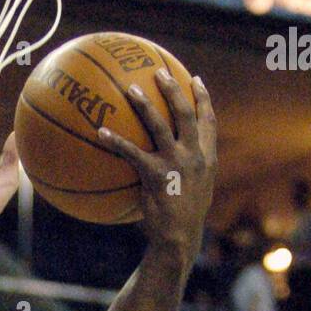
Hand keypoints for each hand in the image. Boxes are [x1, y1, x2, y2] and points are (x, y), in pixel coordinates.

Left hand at [97, 71, 216, 264]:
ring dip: (145, 104)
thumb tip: (170, 158)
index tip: (195, 80)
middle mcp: (195, 157)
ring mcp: (177, 165)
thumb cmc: (182, 219)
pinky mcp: (157, 176)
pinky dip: (116, 141)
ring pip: (161, 125)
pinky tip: (101, 132)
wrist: (179, 239)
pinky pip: (133, 153)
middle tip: (159, 72)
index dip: (203, 98)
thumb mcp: (194, 192)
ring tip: (130, 88)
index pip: (209, 122)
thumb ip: (188, 171)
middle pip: (186, 114)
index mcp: (207, 159)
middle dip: (173, 90)